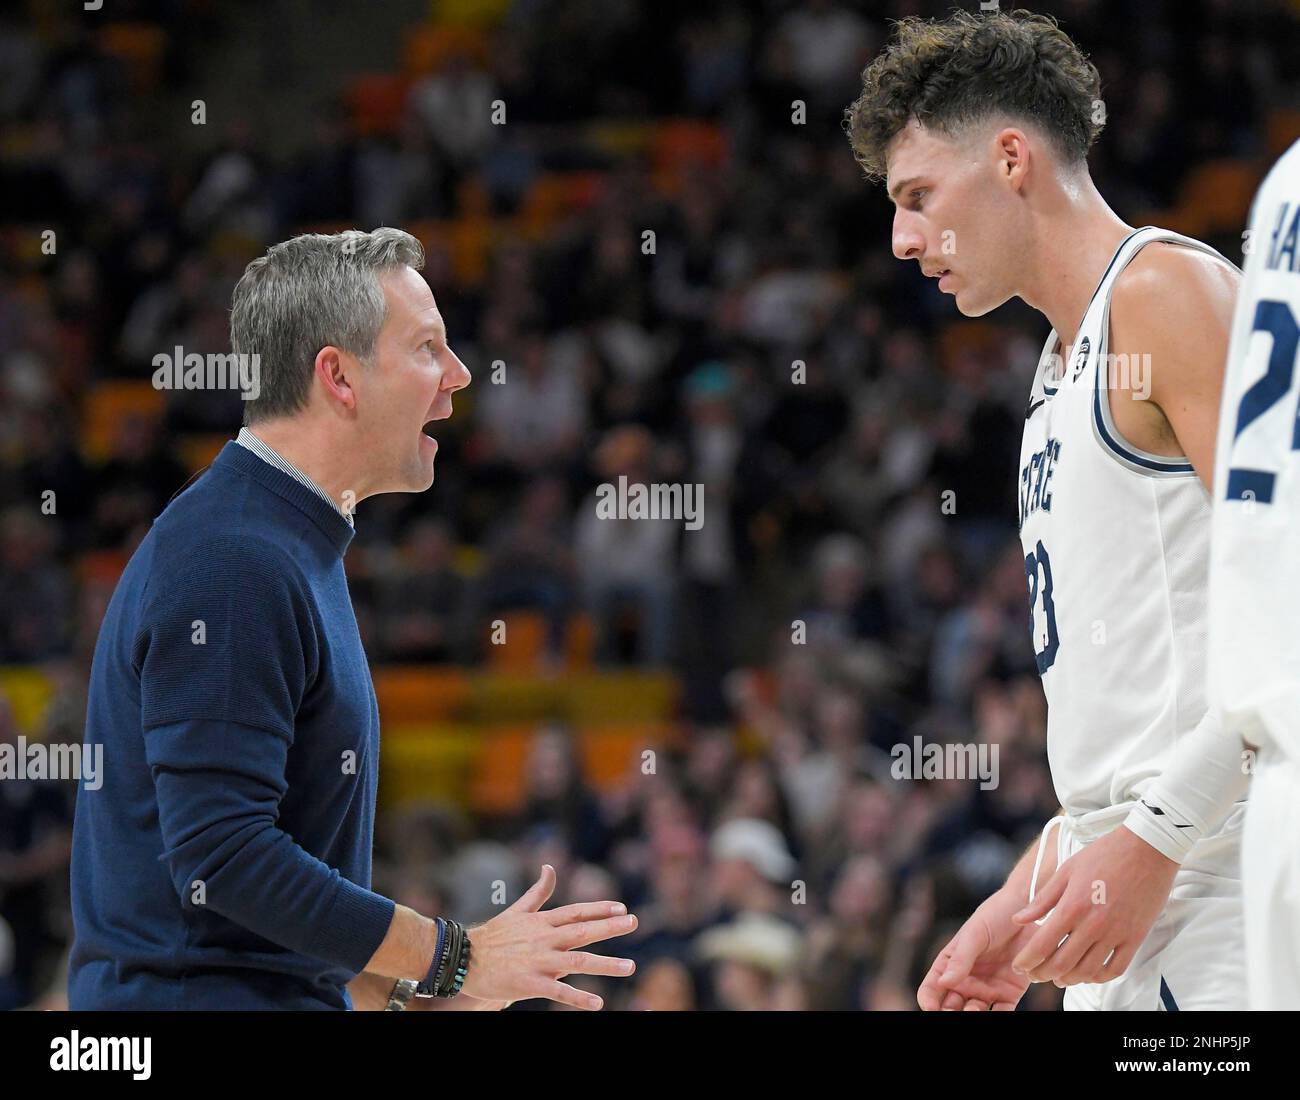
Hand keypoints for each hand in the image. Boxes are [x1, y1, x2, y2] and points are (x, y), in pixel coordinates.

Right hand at [461, 864, 637, 1010]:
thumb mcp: (518, 910)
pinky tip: (597, 1003)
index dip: (599, 908)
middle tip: (634, 922)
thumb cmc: (493, 936)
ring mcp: (538, 960)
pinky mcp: (530, 982)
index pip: (576, 912)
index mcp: (542, 922)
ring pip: (577, 962)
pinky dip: (578, 998)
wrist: (464, 958)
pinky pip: (559, 992)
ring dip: (605, 964)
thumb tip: (549, 866)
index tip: (621, 907)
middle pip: (582, 931)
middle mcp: (544, 938)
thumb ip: (538, 892)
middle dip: (610, 927)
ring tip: (629, 966)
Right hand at [917, 886, 1033, 1010]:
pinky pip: (1002, 1014)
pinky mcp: (1009, 995)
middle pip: (951, 1006)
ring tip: (976, 1009)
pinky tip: (995, 1016)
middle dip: (949, 1013)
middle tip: (955, 1011)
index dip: (928, 1001)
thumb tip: (944, 982)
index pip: (932, 988)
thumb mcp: (974, 934)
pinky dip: (998, 1020)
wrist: (1029, 913)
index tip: (931, 1008)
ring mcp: (987, 989)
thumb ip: (960, 959)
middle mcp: (966, 980)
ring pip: (975, 1013)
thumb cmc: (995, 916)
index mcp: (950, 964)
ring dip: (972, 1017)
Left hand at [1010, 824, 1176, 985]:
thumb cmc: (1103, 855)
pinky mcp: (1136, 938)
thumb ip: (1042, 900)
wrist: (1147, 849)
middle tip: (1034, 975)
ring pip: (1088, 971)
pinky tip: (1089, 974)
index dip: (1028, 960)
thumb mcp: (1066, 871)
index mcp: (1072, 906)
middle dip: (1043, 974)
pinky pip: (1116, 969)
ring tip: (1058, 978)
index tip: (1019, 966)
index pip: (1043, 944)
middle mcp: (1093, 925)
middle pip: (1062, 963)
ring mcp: (1116, 934)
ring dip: (1069, 979)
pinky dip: (1099, 977)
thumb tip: (1018, 920)